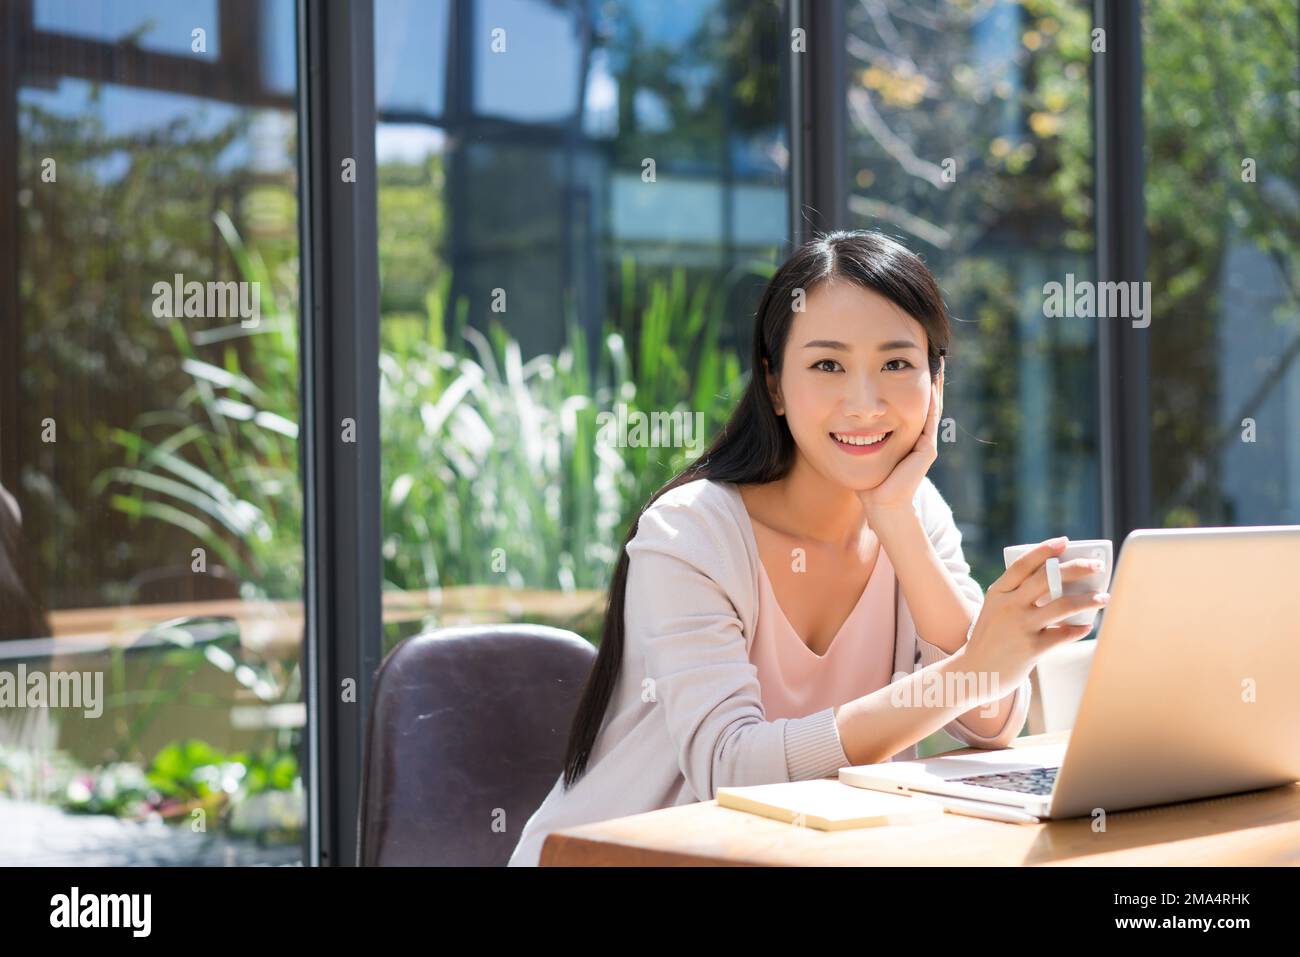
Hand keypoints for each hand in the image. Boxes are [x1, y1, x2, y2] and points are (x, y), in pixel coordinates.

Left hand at [857, 357, 943, 517]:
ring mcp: (925, 442)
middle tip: (926, 350)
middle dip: (923, 376)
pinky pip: (930, 420)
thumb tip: (839, 414)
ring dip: (932, 383)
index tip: (904, 359)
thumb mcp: (860, 448)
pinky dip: (932, 401)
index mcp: (903, 434)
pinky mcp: (927, 450)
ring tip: (933, 360)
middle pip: (922, 398)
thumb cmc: (867, 480)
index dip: (906, 380)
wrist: (880, 504)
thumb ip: (856, 433)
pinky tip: (931, 384)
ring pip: (930, 406)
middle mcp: (917, 435)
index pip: (907, 400)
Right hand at [961, 537, 1110, 688]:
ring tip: (1103, 597)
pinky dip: (1079, 629)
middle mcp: (1008, 606)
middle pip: (1047, 578)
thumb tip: (1059, 584)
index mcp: (998, 593)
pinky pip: (1064, 634)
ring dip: (1088, 600)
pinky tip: (1085, 626)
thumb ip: (1017, 596)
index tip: (1064, 542)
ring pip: (1063, 605)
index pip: (1023, 564)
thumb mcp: (994, 610)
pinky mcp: (1031, 649)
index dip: (1045, 550)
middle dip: (1076, 568)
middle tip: (1095, 565)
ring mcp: (1020, 626)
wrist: (973, 672)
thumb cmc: (990, 638)